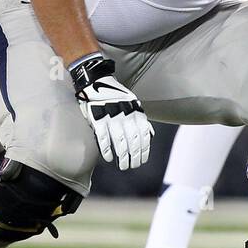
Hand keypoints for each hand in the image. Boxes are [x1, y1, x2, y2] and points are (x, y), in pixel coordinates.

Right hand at [69, 54, 153, 169]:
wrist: (97, 81)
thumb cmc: (117, 96)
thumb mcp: (134, 104)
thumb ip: (141, 119)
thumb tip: (150, 135)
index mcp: (136, 111)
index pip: (143, 135)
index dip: (143, 150)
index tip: (142, 160)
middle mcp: (126, 115)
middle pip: (132, 140)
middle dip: (134, 156)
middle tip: (132, 166)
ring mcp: (111, 117)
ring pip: (119, 141)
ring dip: (122, 156)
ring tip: (123, 165)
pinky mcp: (97, 118)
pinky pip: (103, 137)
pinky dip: (106, 149)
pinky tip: (108, 158)